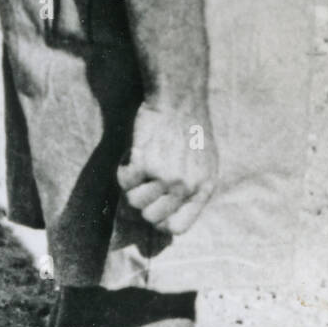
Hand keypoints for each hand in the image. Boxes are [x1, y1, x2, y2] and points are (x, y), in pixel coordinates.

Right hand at [117, 101, 217, 235]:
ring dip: (131, 184)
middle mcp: (186, 187)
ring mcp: (166, 177)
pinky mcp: (145, 164)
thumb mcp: (204, 162)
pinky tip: (133, 153)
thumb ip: (191, 189)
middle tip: (145, 179)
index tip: (154, 206)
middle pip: (151, 218)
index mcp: (204, 188)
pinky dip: (123, 168)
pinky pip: (123, 182)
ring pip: (133, 203)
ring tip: (142, 161)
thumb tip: (168, 222)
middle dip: (143, 201)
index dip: (161, 221)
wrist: (179, 98)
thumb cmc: (189, 127)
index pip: (177, 228)